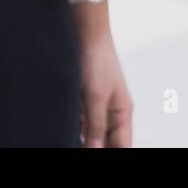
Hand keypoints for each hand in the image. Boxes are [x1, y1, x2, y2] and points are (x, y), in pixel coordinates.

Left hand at [72, 0, 132, 147]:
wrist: (85, 33)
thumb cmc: (97, 59)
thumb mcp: (95, 96)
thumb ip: (96, 125)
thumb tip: (95, 150)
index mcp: (122, 112)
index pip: (122, 146)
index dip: (112, 154)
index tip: (95, 154)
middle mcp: (112, 112)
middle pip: (107, 142)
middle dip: (95, 147)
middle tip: (80, 146)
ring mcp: (97, 107)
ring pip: (91, 134)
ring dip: (83, 139)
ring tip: (69, 141)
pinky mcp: (83, 102)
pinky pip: (80, 124)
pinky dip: (74, 130)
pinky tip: (64, 132)